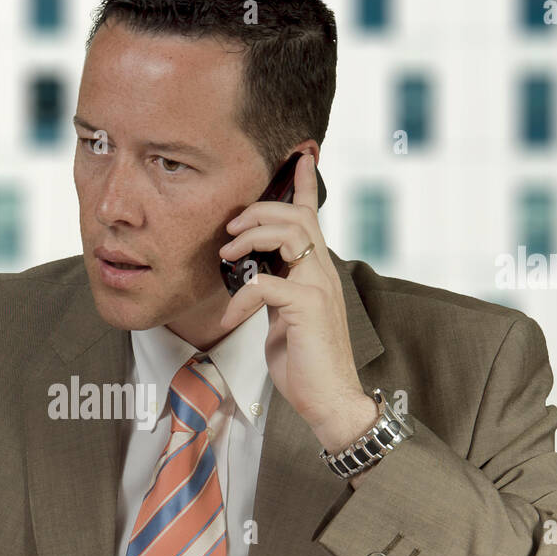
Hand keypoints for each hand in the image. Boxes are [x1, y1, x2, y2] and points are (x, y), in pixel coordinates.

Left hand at [217, 153, 373, 450]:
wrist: (330, 399)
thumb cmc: (305, 362)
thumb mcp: (284, 318)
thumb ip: (274, 291)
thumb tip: (252, 277)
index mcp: (317, 271)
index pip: (312, 217)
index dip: (304, 185)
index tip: (298, 156)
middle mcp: (322, 271)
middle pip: (295, 216)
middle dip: (257, 212)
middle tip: (229, 230)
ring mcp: (318, 287)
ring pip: (289, 234)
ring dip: (250, 238)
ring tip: (226, 255)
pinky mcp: (307, 308)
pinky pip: (265, 285)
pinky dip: (240, 298)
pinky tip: (229, 317)